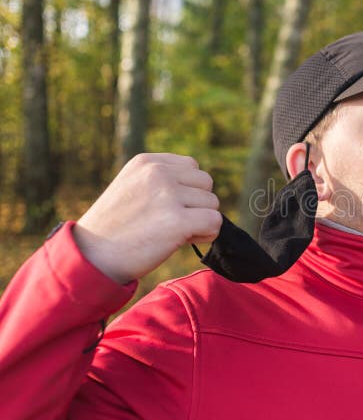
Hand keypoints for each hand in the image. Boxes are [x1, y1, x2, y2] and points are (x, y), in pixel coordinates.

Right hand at [73, 153, 221, 283]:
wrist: (91, 257)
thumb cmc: (115, 228)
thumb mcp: (133, 188)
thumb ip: (163, 180)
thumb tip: (203, 190)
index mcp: (147, 162)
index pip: (192, 167)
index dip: (187, 190)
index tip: (166, 208)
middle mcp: (158, 173)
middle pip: (206, 183)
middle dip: (196, 204)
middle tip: (172, 223)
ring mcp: (168, 195)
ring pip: (212, 203)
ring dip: (200, 221)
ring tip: (173, 233)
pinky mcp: (178, 221)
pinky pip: (214, 222)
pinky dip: (206, 235)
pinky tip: (183, 241)